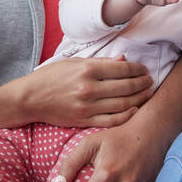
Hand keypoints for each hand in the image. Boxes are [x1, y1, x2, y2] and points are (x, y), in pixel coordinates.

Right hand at [18, 55, 152, 127]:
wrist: (30, 99)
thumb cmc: (50, 77)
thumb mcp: (73, 63)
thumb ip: (100, 62)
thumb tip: (123, 60)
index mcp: (86, 70)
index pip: (121, 69)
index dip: (137, 69)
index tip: (144, 69)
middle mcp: (89, 89)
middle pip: (125, 87)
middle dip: (142, 83)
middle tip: (151, 81)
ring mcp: (87, 107)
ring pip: (122, 104)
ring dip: (139, 98)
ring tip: (147, 93)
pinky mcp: (84, 121)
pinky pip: (111, 120)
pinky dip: (126, 116)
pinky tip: (134, 110)